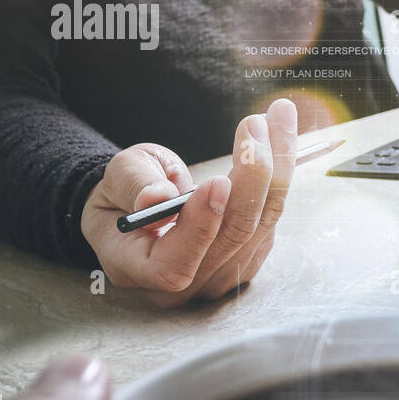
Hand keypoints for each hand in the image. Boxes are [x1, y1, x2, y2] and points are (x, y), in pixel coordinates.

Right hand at [81, 98, 297, 306]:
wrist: (141, 204)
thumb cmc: (123, 191)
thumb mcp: (118, 177)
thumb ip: (135, 184)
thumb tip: (160, 196)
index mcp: (134, 269)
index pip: (175, 266)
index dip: (200, 227)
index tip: (217, 181)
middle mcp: (184, 283)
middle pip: (234, 236)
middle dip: (251, 176)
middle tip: (255, 126)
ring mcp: (222, 275)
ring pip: (264, 222)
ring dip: (277, 164)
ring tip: (278, 115)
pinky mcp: (250, 257)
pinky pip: (272, 214)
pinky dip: (280, 171)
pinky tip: (280, 135)